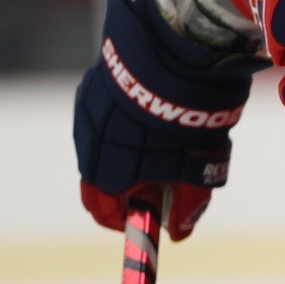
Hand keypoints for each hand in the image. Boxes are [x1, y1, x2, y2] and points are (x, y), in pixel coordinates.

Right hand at [73, 0, 266, 241]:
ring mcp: (87, 108)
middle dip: (126, 186)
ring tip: (162, 143)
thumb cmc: (189, 116)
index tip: (146, 219)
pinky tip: (152, 114)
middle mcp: (88, 141)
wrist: (179, 51)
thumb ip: (187, 203)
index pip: (101, 209)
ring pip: (101, 143)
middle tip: (159, 183)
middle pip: (98, 177)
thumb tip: (179, 232)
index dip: (125, 219)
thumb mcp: (198, 167)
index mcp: (106, 170)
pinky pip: (104, 113)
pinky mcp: (94, 81)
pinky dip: (122, 124)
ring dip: (124, 152)